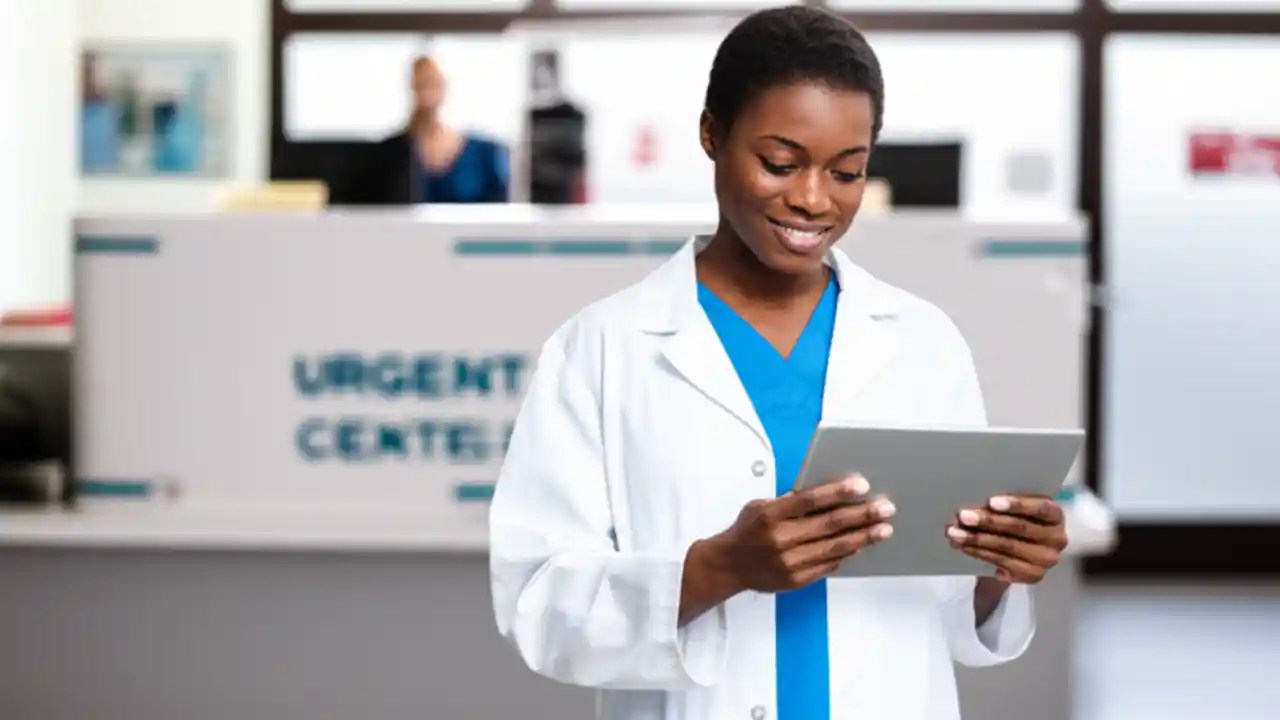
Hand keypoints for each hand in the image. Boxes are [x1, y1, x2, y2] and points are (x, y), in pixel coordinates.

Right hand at [713, 474, 895, 592]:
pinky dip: (846, 554)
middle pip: (829, 525)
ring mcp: (789, 562)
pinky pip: (827, 565)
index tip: (861, 485)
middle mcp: (781, 539)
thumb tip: (825, 494)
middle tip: (884, 508)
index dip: (838, 492)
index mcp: (771, 515)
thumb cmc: (746, 532)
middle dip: (861, 515)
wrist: (727, 567)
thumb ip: (789, 501)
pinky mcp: (796, 579)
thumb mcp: (760, 506)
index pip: (810, 500)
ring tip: (883, 529)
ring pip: (834, 547)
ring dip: (862, 537)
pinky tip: (860, 546)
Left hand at [946, 494, 1067, 583]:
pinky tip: (964, 546)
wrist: (1020, 551)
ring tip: (955, 532)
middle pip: (1020, 528)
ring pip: (1008, 546)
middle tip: (963, 516)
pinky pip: (1002, 562)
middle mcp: (1057, 538)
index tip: (992, 502)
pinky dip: (979, 553)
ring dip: (977, 539)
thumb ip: (1004, 504)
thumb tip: (974, 497)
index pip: (1040, 508)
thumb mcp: (1017, 508)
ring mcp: (1046, 560)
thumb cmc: (1017, 519)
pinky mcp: (1033, 576)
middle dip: (988, 521)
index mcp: (1055, 515)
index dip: (1017, 505)